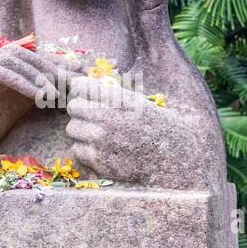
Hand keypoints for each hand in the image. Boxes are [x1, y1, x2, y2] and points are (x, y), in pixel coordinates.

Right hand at [0, 42, 69, 183]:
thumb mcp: (13, 108)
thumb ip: (31, 92)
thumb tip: (62, 83)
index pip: (24, 53)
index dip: (49, 61)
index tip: (73, 75)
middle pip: (19, 51)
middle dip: (46, 65)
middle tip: (67, 82)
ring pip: (10, 57)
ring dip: (36, 72)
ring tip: (55, 91)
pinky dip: (22, 81)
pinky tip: (38, 96)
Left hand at [65, 75, 187, 185]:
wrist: (174, 158)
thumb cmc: (157, 127)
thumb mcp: (139, 102)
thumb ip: (111, 94)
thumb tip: (81, 85)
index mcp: (119, 99)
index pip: (81, 85)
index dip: (81, 89)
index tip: (86, 93)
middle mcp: (108, 118)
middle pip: (73, 106)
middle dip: (81, 109)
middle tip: (92, 115)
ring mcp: (102, 141)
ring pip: (72, 129)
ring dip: (82, 130)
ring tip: (99, 133)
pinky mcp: (100, 161)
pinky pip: (77, 149)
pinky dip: (85, 149)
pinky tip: (101, 149)